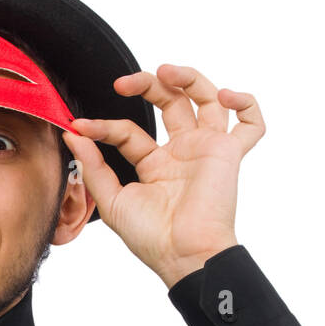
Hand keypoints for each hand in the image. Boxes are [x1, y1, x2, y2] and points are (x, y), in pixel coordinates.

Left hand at [61, 64, 263, 287]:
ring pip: (207, 99)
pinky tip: (227, 96)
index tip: (81, 126)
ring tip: (166, 70)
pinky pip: (251, 125)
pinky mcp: (229, 154)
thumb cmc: (151, 237)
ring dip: (189, 77)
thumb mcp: (112, 200)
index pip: (129, 131)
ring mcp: (206, 150)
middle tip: (124, 82)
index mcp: (154, 164)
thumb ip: (93, 166)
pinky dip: (246, 104)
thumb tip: (73, 134)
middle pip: (171, 101)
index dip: (104, 126)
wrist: (183, 254)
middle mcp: (182, 152)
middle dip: (149, 84)